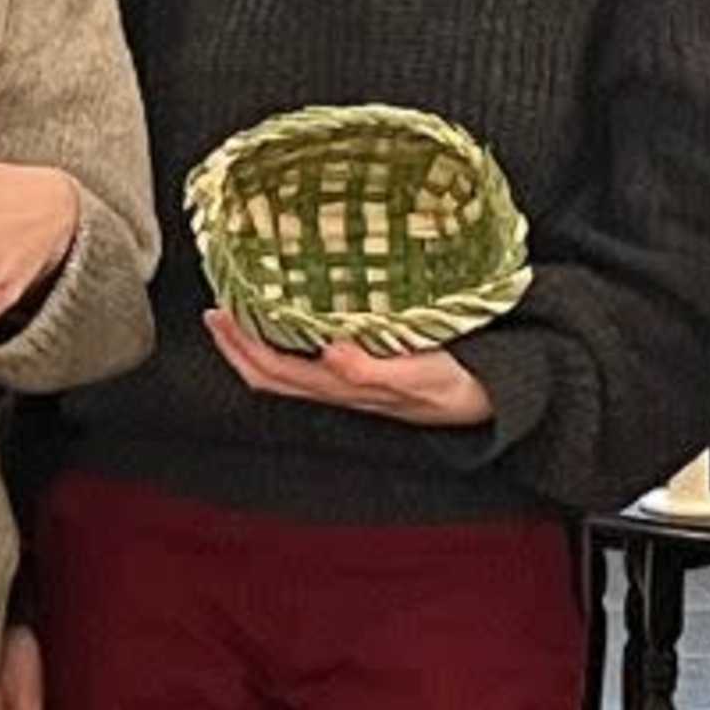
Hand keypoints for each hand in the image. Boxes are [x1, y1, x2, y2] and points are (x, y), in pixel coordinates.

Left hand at [203, 305, 490, 427]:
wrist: (493, 401)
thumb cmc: (458, 386)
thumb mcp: (420, 374)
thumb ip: (373, 369)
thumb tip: (328, 353)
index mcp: (344, 388)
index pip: (275, 371)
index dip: (242, 346)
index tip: (221, 312)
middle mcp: (338, 389)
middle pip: (269, 375)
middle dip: (236, 345)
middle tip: (216, 308)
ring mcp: (348, 384)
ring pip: (285, 371)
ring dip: (255, 345)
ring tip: (240, 313)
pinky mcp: (363, 373)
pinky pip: (309, 361)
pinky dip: (286, 342)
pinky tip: (288, 320)